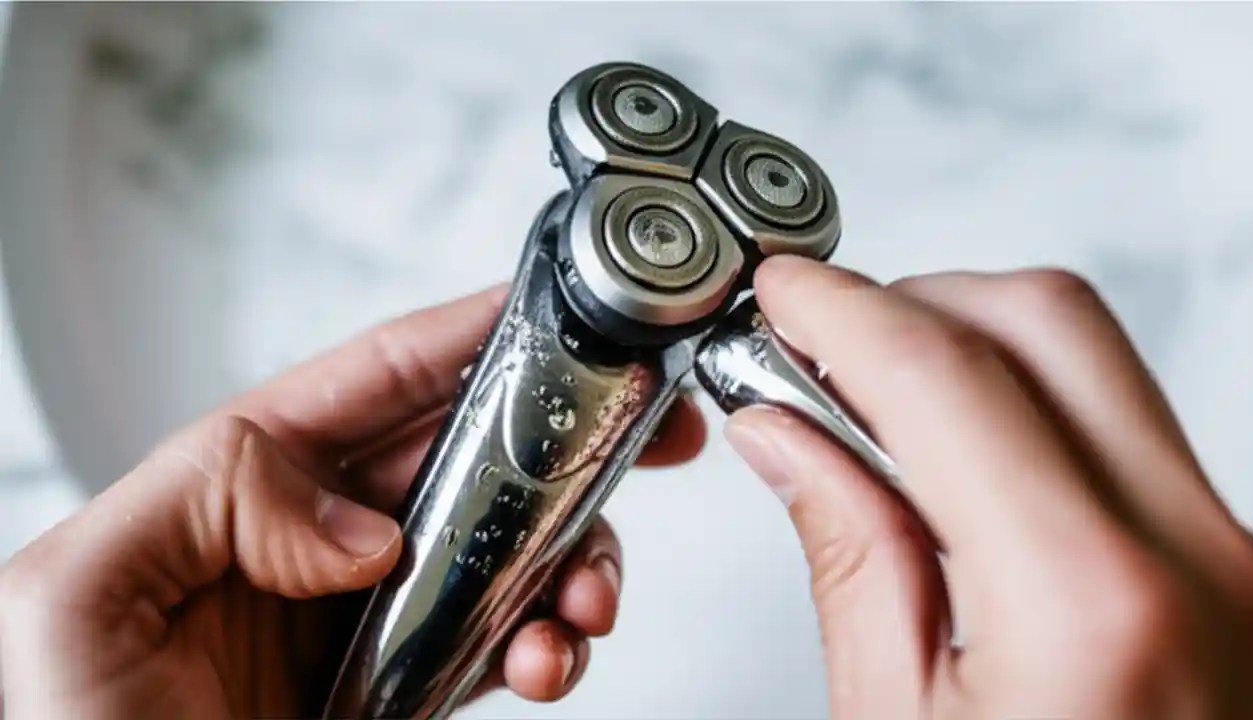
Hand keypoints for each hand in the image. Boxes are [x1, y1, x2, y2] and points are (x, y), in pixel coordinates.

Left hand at [0, 285, 705, 718]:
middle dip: (569, 447)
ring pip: (513, 546)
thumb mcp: (81, 592)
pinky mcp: (405, 682)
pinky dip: (550, 643)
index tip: (568, 314)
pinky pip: (503, 639)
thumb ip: (209, 501)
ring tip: (582, 598)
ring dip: (573, 558)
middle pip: (479, 453)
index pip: (386, 375)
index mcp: (254, 476)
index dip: (483, 330)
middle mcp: (326, 531)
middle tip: (638, 444)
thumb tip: (364, 527)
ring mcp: (374, 606)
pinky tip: (544, 657)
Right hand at [727, 257, 1252, 718]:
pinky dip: (1024, 409)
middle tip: (818, 342)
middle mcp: (1200, 561)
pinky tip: (949, 457)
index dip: (839, 308)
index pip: (943, 371)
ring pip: (1096, 364)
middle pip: (1046, 322)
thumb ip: (848, 550)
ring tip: (869, 402)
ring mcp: (1243, 563)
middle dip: (914, 298)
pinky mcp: (1246, 575)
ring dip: (970, 348)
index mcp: (1093, 605)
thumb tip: (786, 433)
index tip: (781, 293)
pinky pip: (1126, 434)